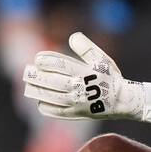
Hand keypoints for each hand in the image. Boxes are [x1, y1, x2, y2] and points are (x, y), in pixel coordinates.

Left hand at [23, 32, 150, 124]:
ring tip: (28, 86)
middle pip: (54, 82)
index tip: (38, 59)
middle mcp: (80, 88)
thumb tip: (72, 37)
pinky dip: (46, 106)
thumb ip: (87, 48)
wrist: (122, 102)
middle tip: (27, 71)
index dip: (48, 61)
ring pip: (52, 97)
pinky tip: (40, 101)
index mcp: (85, 73)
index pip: (62, 65)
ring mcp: (77, 103)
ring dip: (38, 91)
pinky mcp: (76, 114)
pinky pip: (56, 112)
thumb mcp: (102, 59)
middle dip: (38, 76)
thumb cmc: (110, 77)